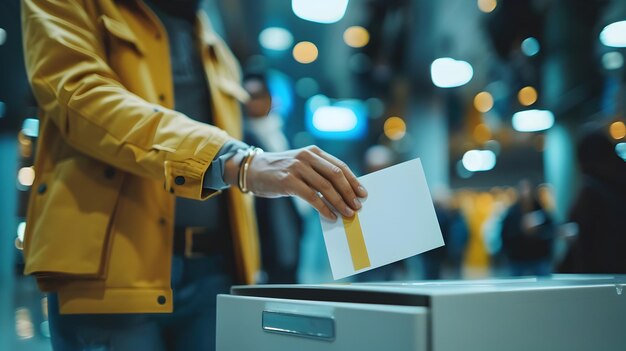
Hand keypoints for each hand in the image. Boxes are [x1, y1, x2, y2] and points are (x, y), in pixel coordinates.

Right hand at [224, 146, 366, 219]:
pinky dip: (324, 208)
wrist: (252, 169)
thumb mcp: (301, 166)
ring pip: (326, 187)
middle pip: (336, 175)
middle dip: (349, 193)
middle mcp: (306, 156)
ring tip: (347, 214)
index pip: (339, 166)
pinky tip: (330, 216)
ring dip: (339, 202)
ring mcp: (297, 168)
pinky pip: (312, 196)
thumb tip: (342, 193)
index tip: (363, 194)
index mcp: (313, 152)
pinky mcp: (288, 181)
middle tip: (357, 207)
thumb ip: (319, 174)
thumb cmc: (280, 171)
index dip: (354, 180)